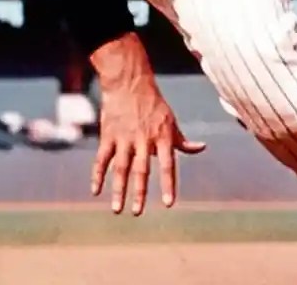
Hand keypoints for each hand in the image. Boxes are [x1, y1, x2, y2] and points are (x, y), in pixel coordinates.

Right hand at [89, 33, 205, 214]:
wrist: (128, 82)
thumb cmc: (153, 104)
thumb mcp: (171, 121)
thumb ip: (183, 140)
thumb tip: (201, 148)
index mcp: (162, 138)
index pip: (167, 165)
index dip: (168, 184)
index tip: (168, 204)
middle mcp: (143, 140)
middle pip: (141, 170)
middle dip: (139, 193)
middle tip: (137, 213)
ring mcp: (124, 138)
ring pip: (120, 168)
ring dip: (118, 189)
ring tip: (117, 209)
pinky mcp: (108, 135)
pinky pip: (101, 159)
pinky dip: (97, 175)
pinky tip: (95, 190)